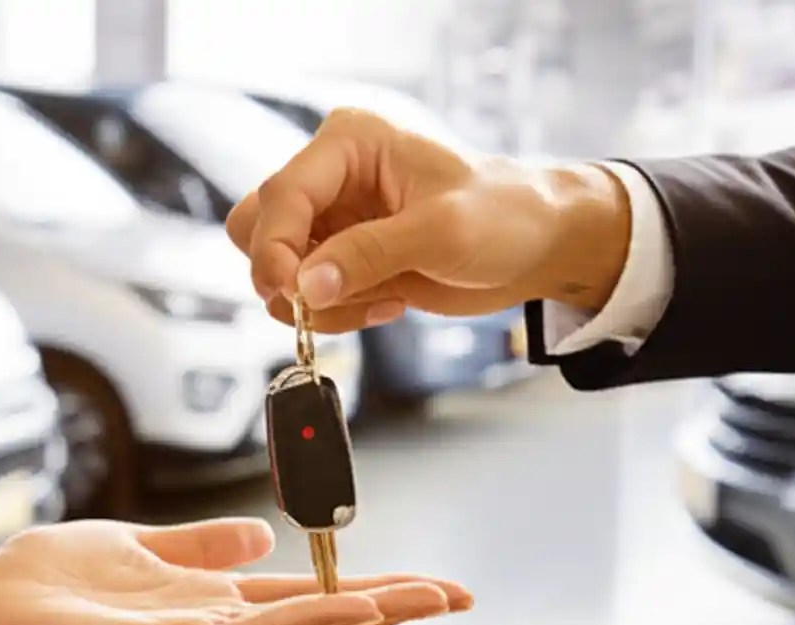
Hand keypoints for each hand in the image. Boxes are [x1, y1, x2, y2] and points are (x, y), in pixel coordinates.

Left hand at [0, 519, 470, 624]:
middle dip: (392, 607)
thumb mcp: (141, 544)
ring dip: (368, 616)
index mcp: (214, 604)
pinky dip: (312, 622)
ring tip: (427, 599)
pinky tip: (355, 608)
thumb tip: (261, 536)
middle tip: (458, 595)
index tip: (427, 580)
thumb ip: (202, 544)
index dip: (370, 587)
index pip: (309, 597)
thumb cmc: (51, 583)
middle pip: (322, 620)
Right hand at [226, 108, 631, 332]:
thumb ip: (369, 255)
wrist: (538, 245)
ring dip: (316, 301)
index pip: (282, 193)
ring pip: (277, 267)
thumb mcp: (442, 232)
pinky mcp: (345, 258)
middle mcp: (332, 176)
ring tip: (377, 301)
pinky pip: (308, 294)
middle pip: (257, 225)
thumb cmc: (505, 215)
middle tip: (321, 303)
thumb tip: (306, 286)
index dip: (274, 246)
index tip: (290, 292)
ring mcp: (335, 220)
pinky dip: (337, 312)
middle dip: (283, 273)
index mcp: (350, 142)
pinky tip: (389, 302)